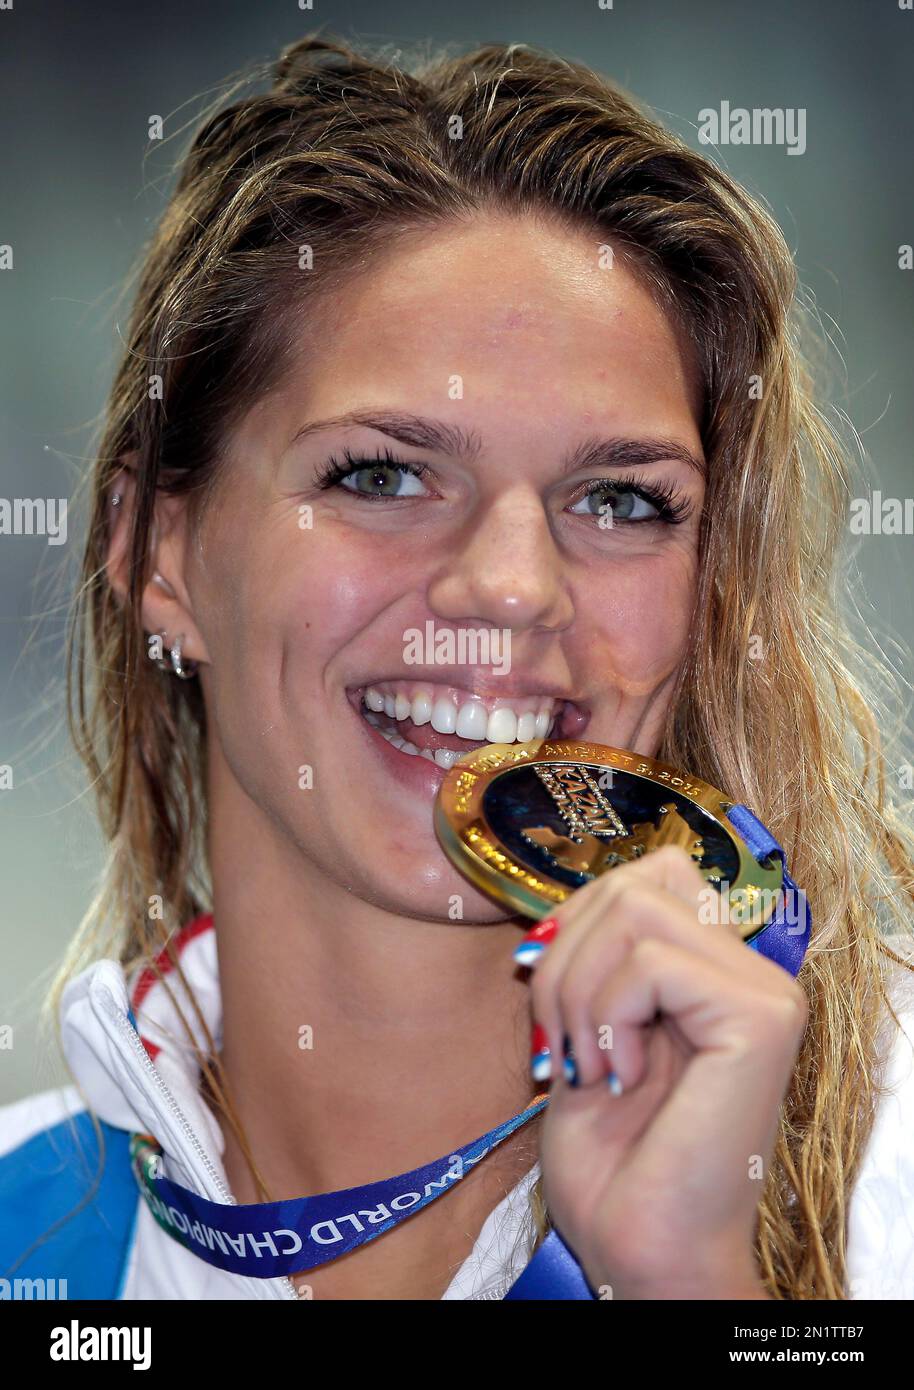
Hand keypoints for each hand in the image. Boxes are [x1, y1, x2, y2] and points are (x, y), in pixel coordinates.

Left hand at [526, 844, 806, 1299]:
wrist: (640, 1249)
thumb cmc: (612, 1159)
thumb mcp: (582, 1031)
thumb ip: (588, 959)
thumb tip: (549, 912)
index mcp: (714, 969)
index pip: (647, 874)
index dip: (580, 916)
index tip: (550, 993)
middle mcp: (750, 970)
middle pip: (634, 882)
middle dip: (565, 956)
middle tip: (563, 1043)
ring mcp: (764, 991)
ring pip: (635, 910)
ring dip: (578, 990)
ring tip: (589, 1064)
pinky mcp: (762, 1018)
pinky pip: (651, 960)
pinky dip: (608, 1016)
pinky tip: (621, 1077)